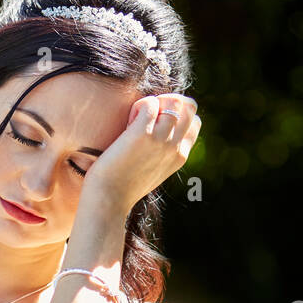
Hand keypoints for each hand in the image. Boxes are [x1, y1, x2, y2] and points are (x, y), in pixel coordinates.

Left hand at [83, 93, 200, 212]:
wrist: (108, 202)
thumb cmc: (122, 187)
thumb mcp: (152, 171)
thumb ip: (162, 153)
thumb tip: (158, 131)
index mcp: (180, 156)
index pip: (194, 122)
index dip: (176, 115)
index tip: (156, 126)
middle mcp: (175, 147)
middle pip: (189, 106)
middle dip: (168, 102)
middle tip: (146, 118)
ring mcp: (161, 139)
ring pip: (173, 100)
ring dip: (153, 103)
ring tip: (135, 121)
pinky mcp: (143, 134)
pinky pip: (150, 103)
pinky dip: (138, 106)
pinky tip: (127, 125)